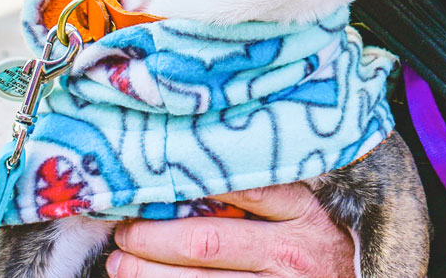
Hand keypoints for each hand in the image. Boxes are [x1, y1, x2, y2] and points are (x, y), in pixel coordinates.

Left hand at [108, 184, 355, 277]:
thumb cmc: (325, 248)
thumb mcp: (310, 214)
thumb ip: (268, 197)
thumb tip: (199, 176)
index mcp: (300, 213)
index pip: (244, 189)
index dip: (193, 182)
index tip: (155, 177)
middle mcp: (288, 251)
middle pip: (207, 240)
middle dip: (153, 238)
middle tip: (122, 234)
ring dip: (150, 274)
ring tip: (120, 266)